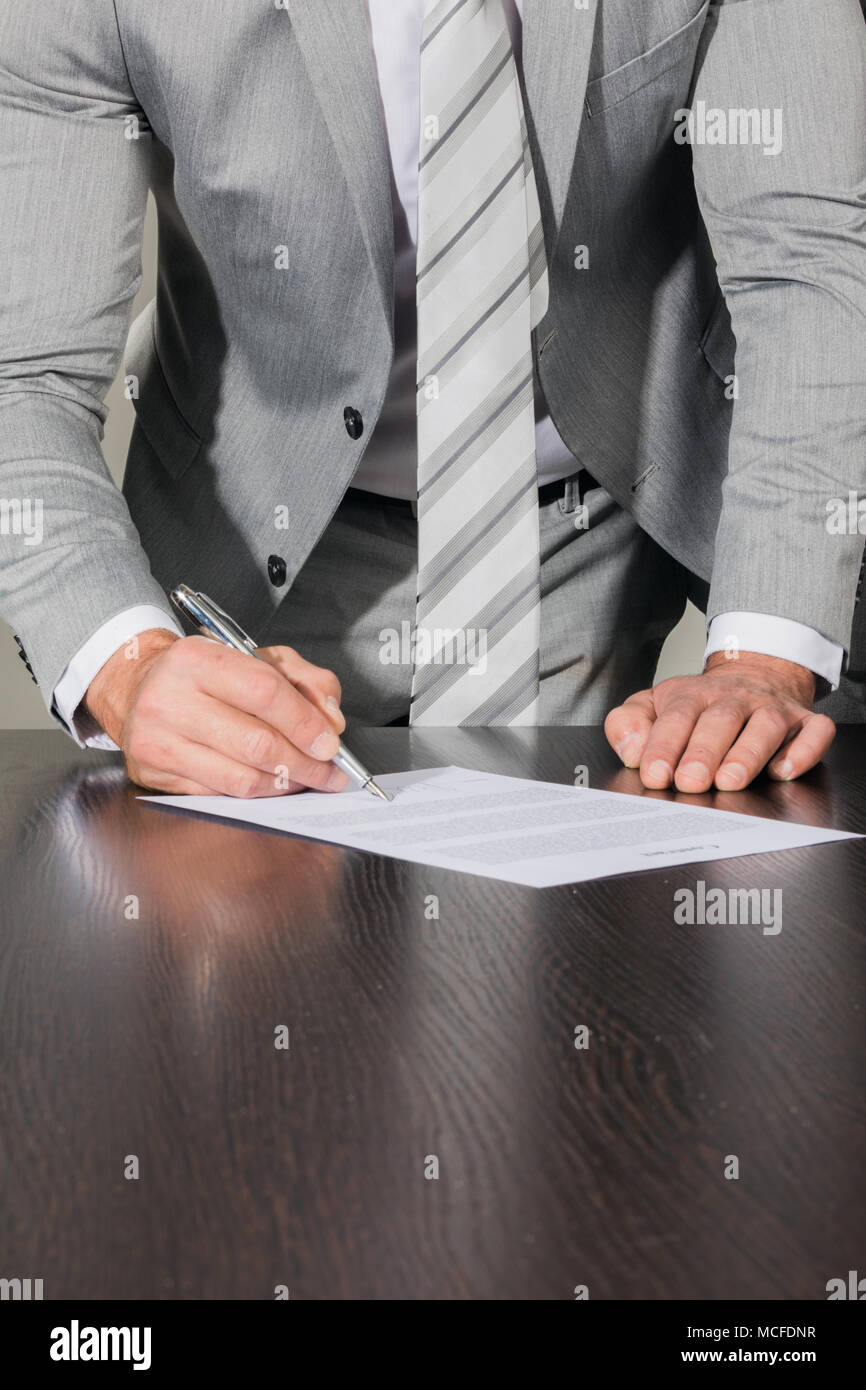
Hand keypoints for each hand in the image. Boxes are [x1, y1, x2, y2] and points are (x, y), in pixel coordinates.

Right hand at [84, 629, 349, 795]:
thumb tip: (331, 722)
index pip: (264, 692)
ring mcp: (157, 740)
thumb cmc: (207, 676)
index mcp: (196, 658)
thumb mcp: (257, 659)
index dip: (305, 723)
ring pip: (241, 778)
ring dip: (285, 785)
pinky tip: (272, 784)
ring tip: (307, 779)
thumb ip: (305, 680)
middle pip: (256, 743)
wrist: (138, 689)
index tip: (331, 743)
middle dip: (304, 764)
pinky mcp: (152, 773)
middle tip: (329, 772)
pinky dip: (256, 793)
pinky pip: (220, 795)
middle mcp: (169, 698)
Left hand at [605, 650, 835, 791]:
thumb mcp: (653, 705)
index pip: (676, 717)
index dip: (664, 745)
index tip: (654, 773)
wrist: (754, 676)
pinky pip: (814, 732)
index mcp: (693, 695)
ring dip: (748, 753)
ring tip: (730, 781)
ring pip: (765, 726)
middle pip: (720, 721)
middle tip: (690, 782)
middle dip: (704, 753)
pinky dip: (804, 751)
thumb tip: (631, 750)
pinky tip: (783, 771)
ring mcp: (773, 709)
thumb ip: (628, 724)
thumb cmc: (698, 704)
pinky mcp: (806, 722)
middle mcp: (735, 698)